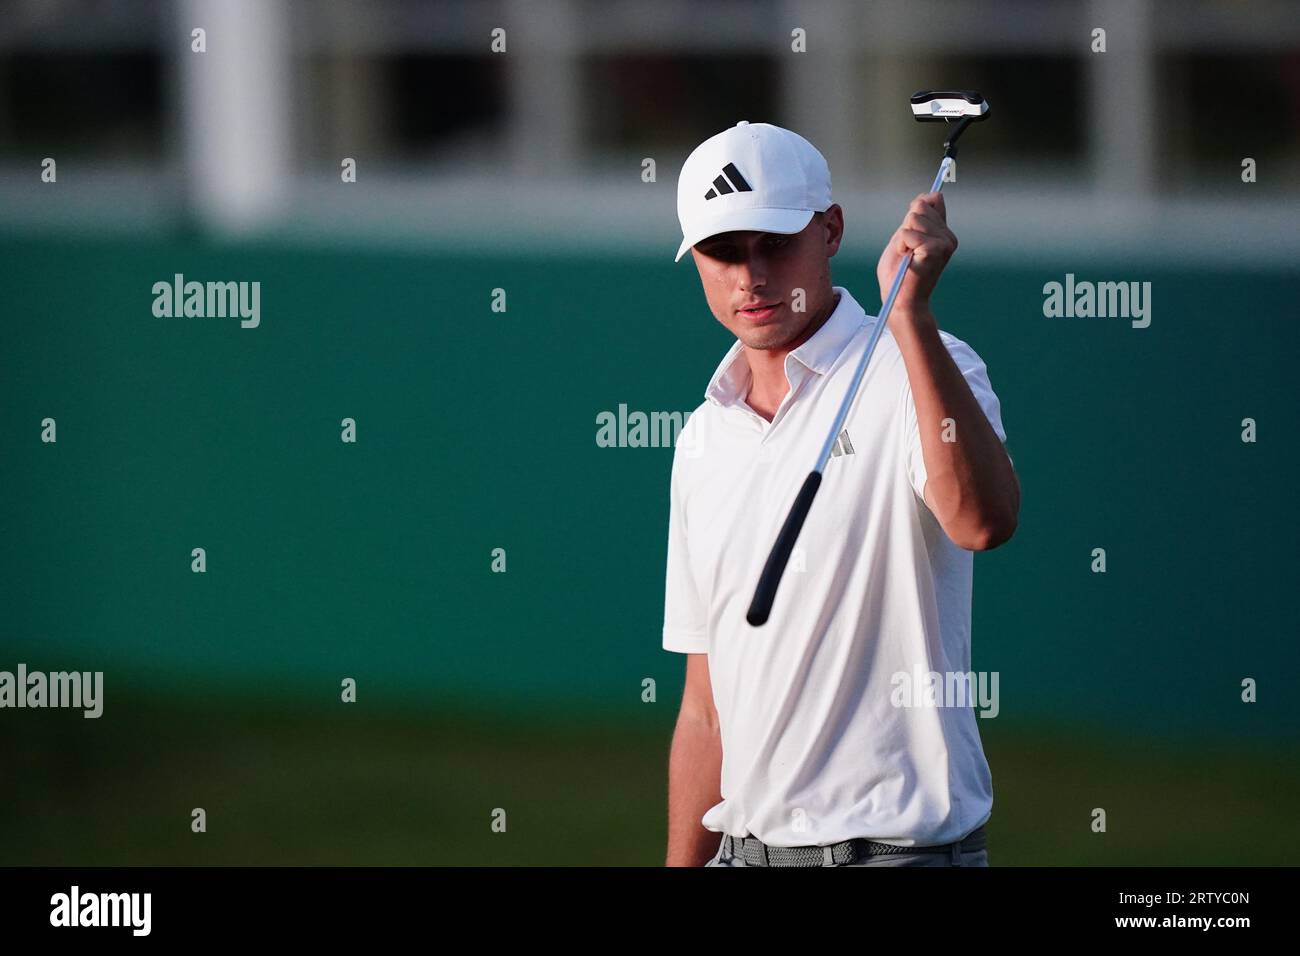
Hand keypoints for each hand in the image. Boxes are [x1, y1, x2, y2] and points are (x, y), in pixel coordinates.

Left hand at [876, 191, 957, 321]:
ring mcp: (944, 243)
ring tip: (907, 257)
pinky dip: (901, 246)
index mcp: (944, 233)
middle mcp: (948, 237)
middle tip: (907, 251)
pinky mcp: (935, 250)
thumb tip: (928, 197)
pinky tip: (907, 260)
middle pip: (919, 207)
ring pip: (912, 218)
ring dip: (902, 238)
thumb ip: (916, 218)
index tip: (910, 234)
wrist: (901, 301)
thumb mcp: (905, 238)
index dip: (915, 211)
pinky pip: (908, 234)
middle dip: (905, 227)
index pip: (932, 200)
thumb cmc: (899, 273)